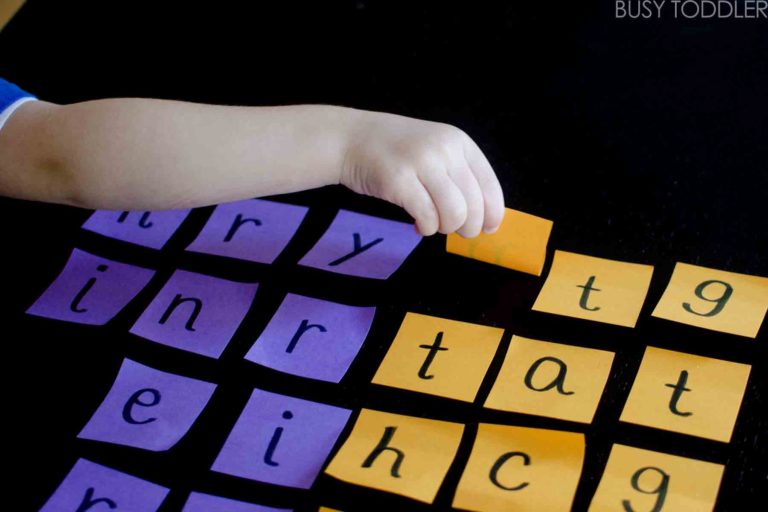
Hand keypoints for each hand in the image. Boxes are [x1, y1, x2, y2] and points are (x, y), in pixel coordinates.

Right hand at [340, 109, 504, 236]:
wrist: (350, 139)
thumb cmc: (395, 150)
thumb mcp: (434, 151)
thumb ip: (458, 175)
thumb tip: (483, 218)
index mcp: (459, 142)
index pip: (489, 185)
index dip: (493, 213)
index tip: (489, 228)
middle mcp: (444, 150)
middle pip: (474, 204)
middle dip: (469, 227)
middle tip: (455, 231)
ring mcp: (421, 163)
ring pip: (454, 213)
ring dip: (446, 228)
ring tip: (434, 225)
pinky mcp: (399, 181)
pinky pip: (427, 218)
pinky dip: (427, 228)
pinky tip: (418, 224)